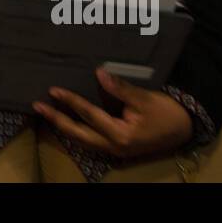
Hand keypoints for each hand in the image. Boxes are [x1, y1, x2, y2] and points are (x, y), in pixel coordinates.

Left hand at [32, 68, 192, 159]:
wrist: (184, 129)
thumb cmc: (166, 112)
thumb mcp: (144, 99)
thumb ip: (120, 88)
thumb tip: (99, 73)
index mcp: (120, 135)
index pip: (89, 116)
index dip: (71, 102)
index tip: (53, 91)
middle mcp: (113, 147)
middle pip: (78, 134)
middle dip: (56, 120)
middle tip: (37, 106)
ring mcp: (113, 150)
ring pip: (82, 140)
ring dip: (63, 126)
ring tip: (46, 112)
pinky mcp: (115, 147)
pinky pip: (90, 140)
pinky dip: (76, 130)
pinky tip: (66, 120)